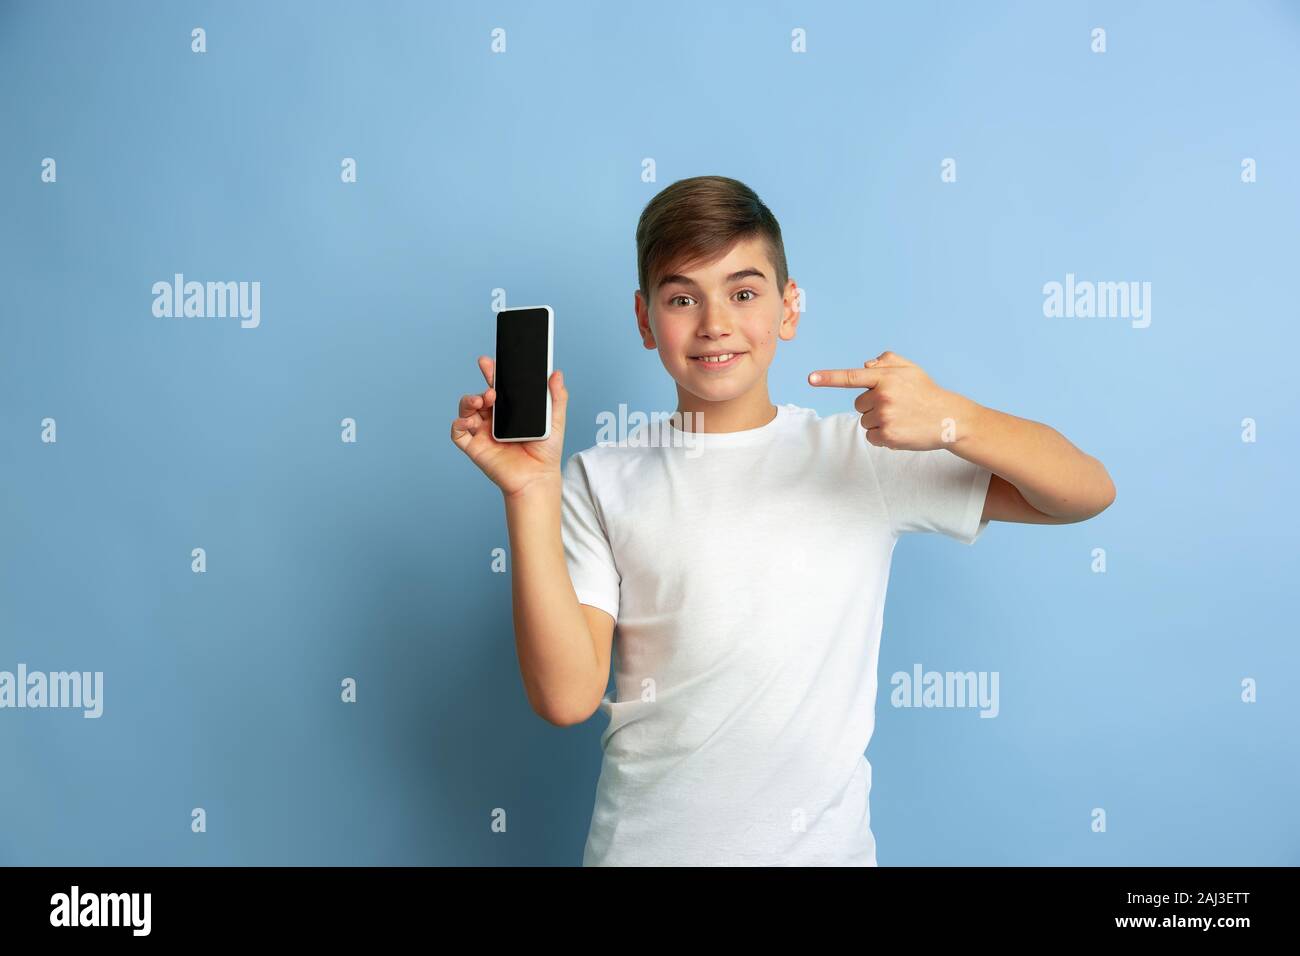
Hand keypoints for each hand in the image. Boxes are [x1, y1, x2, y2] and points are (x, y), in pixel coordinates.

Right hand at [450, 355, 568, 497]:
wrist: (538, 478)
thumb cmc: (546, 452)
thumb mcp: (555, 421)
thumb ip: (556, 397)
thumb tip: (556, 373)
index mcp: (509, 411)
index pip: (497, 387)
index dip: (491, 374)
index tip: (488, 363)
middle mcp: (493, 419)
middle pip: (480, 396)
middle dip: (481, 387)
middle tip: (491, 389)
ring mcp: (481, 432)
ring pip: (466, 410)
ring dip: (469, 401)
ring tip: (482, 401)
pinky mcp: (474, 447)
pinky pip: (458, 432)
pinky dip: (459, 423)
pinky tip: (469, 421)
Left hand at [807, 350, 971, 449]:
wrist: (949, 418)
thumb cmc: (926, 392)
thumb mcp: (910, 369)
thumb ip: (886, 361)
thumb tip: (864, 365)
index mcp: (885, 377)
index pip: (851, 376)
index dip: (828, 378)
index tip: (810, 378)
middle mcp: (882, 396)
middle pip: (858, 404)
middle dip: (872, 405)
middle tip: (896, 406)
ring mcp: (884, 417)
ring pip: (864, 421)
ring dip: (878, 422)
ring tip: (901, 418)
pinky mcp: (887, 435)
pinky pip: (871, 437)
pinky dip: (882, 437)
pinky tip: (900, 430)